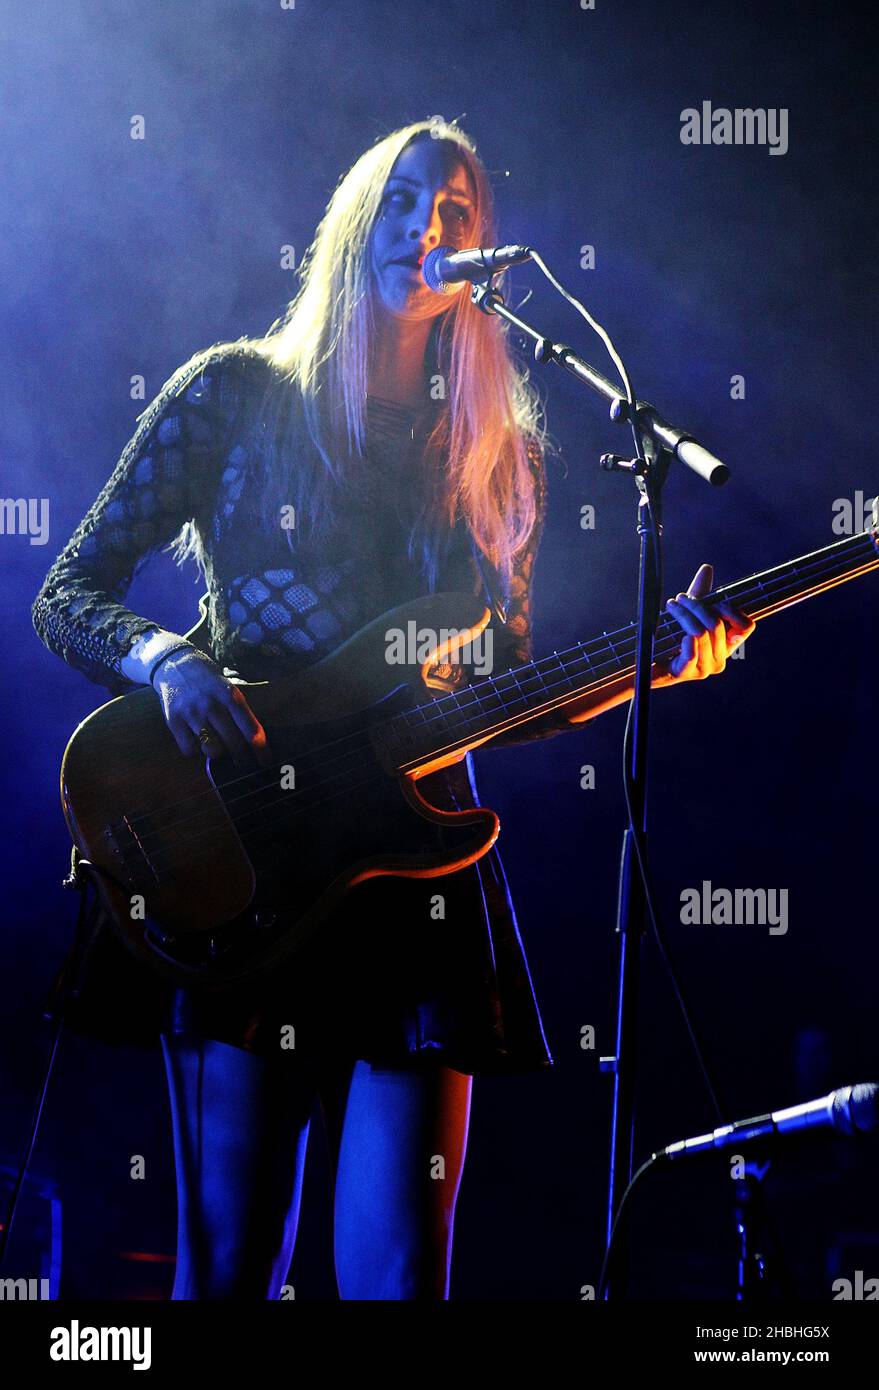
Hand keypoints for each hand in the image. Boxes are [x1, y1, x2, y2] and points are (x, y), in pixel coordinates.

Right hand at [151, 649, 271, 766]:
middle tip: (243, 762)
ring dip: (218, 754)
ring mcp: (191, 714)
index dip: (260, 748)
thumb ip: (239, 711)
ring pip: (212, 749)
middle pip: (233, 742)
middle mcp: (211, 705)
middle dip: (241, 757)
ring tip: (219, 750)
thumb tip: (254, 741)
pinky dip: (196, 752)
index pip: (249, 728)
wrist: (175, 664)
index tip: (265, 760)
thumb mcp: (228, 688)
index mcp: (230, 696)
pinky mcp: (174, 721)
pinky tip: (198, 744)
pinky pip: (189, 749)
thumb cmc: (208, 680)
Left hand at [651, 563, 754, 686]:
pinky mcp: (685, 673)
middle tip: (680, 598)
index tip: (712, 602)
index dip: (731, 610)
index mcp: (727, 645)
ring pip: (701, 633)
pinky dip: (685, 638)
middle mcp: (719, 659)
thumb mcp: (690, 614)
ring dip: (684, 615)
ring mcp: (703, 668)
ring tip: (672, 606)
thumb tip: (707, 568)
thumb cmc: (672, 637)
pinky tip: (678, 632)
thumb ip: (701, 593)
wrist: (648, 662)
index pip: (747, 626)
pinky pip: (692, 652)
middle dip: (697, 605)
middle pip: (717, 624)